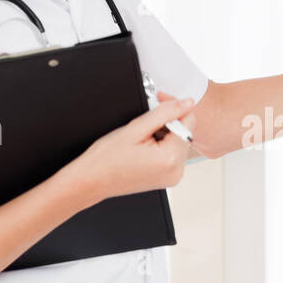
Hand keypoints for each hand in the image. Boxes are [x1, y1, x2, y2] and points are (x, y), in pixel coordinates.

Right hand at [71, 93, 196, 203]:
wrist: (93, 180)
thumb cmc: (107, 158)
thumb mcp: (136, 127)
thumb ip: (165, 112)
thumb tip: (187, 103)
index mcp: (170, 158)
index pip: (189, 121)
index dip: (174, 107)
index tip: (159, 102)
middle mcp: (177, 171)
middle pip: (185, 132)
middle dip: (168, 122)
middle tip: (144, 123)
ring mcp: (174, 177)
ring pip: (179, 142)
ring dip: (164, 134)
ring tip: (142, 139)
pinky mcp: (169, 178)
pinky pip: (173, 154)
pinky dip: (163, 146)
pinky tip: (145, 148)